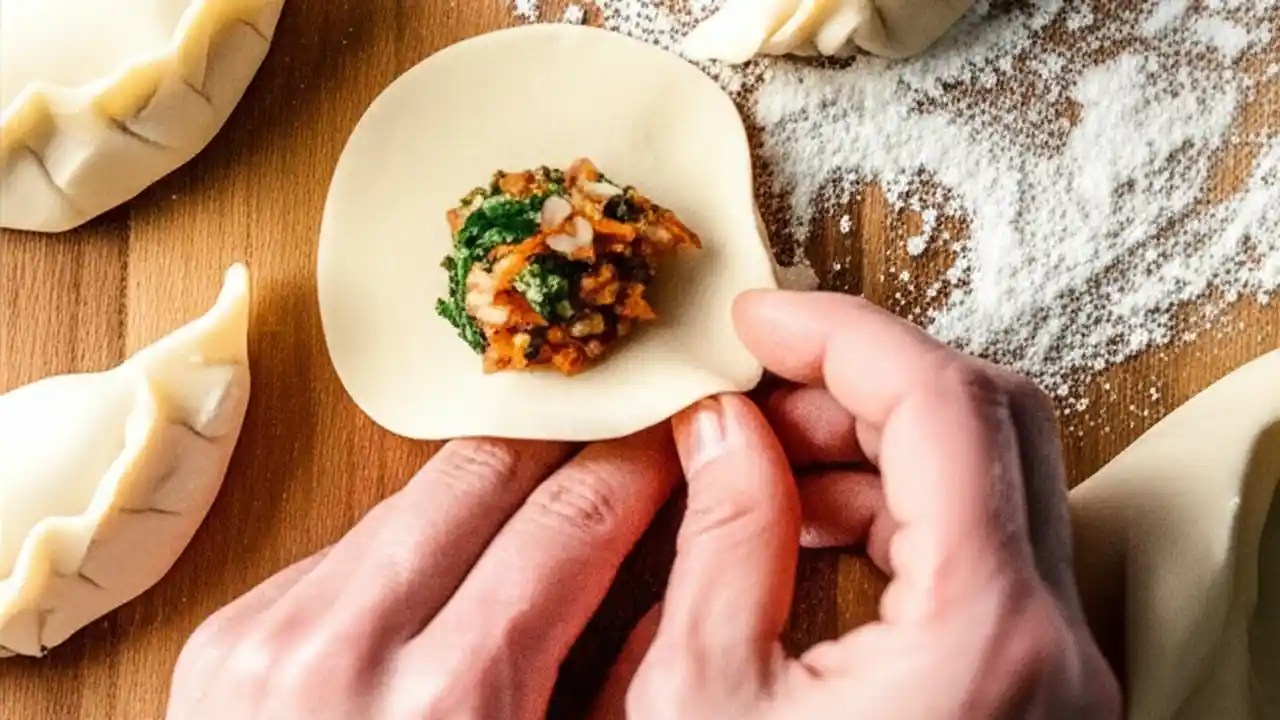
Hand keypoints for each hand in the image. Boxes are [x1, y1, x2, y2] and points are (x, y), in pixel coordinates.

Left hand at [167, 428, 679, 717]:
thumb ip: (615, 684)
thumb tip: (673, 575)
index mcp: (454, 705)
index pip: (571, 522)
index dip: (635, 465)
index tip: (666, 435)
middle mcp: (349, 652)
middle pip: (485, 473)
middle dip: (562, 439)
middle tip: (611, 428)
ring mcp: (270, 637)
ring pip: (412, 495)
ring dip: (486, 479)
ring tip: (541, 480)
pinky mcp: (226, 636)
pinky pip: (345, 548)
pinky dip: (409, 540)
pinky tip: (445, 560)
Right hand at [602, 291, 1120, 718]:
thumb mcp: (704, 700)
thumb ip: (721, 539)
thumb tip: (719, 428)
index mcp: (985, 636)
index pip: (940, 405)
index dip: (840, 335)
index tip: (758, 318)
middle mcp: (1052, 642)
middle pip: (988, 424)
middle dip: (858, 383)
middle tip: (752, 391)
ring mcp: (1055, 666)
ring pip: (992, 478)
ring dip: (876, 445)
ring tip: (764, 461)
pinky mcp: (1032, 684)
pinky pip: (979, 547)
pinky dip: (896, 511)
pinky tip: (810, 527)